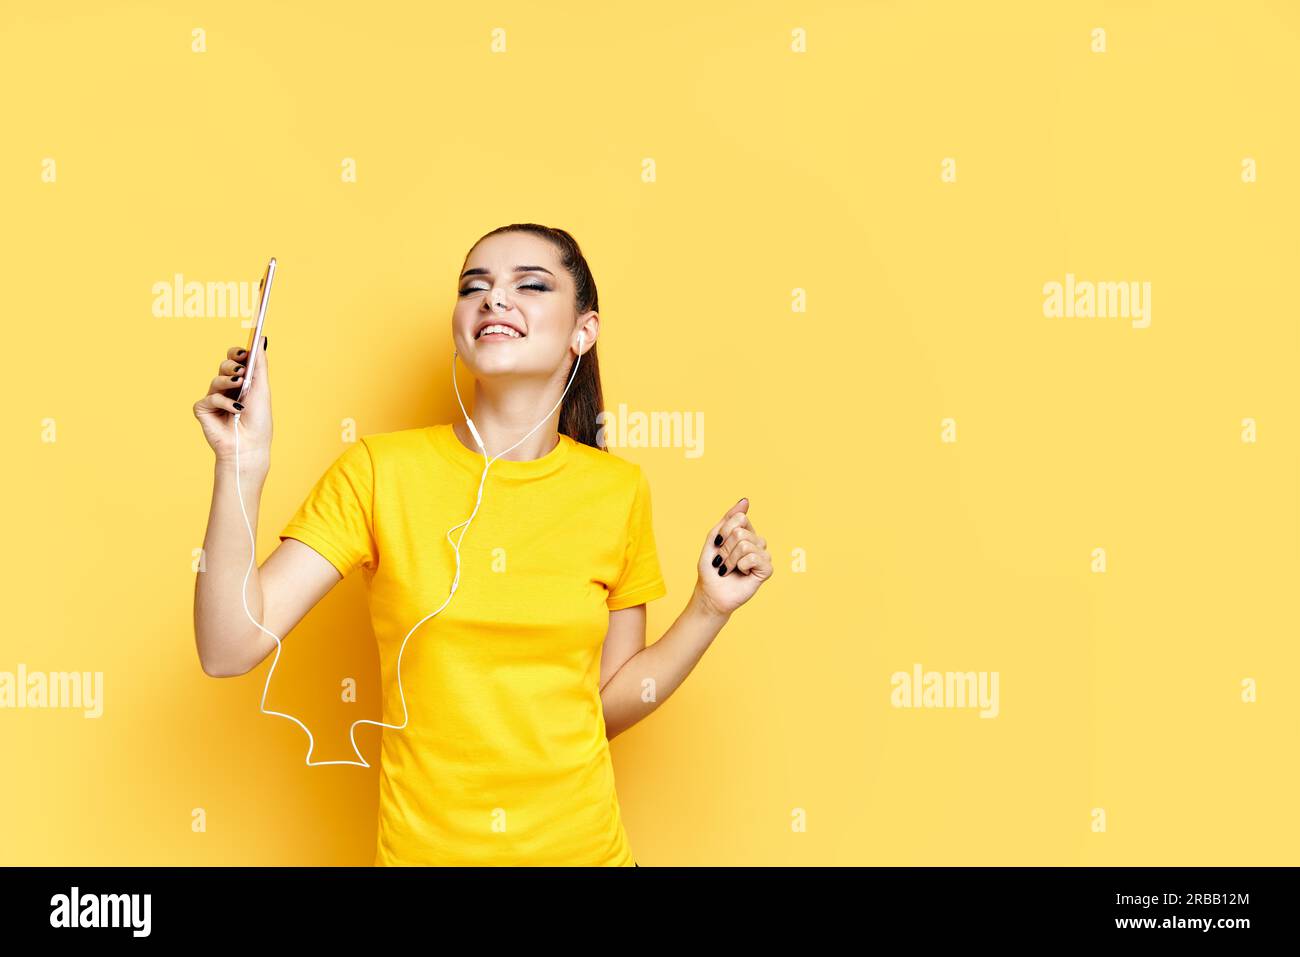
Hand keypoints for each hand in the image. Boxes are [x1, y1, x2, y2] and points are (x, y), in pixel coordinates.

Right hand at [192, 336, 271, 469]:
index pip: (235, 359)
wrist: (250, 446)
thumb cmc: (259, 421)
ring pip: (216, 379)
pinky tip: (235, 411)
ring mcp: (214, 399)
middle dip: (232, 366)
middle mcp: (227, 389)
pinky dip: (224, 403)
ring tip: (240, 387)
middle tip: (241, 371)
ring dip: (229, 382)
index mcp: (242, 382)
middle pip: (224, 365)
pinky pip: (210, 398)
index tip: (245, 352)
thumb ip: (259, 364)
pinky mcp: (203, 410)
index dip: (237, 353)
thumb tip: (261, 338)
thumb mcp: (262, 388)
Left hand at [694, 498, 772, 616]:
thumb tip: (745, 500)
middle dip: (725, 548)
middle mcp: (756, 542)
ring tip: (729, 569)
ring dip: (730, 559)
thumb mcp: (714, 538)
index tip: (717, 543)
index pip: (740, 518)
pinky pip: (754, 558)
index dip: (724, 531)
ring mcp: (762, 555)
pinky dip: (741, 566)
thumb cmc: (711, 567)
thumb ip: (729, 518)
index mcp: (746, 532)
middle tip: (722, 561)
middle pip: (741, 532)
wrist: (710, 593)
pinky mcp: (766, 570)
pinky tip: (741, 573)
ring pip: (745, 545)